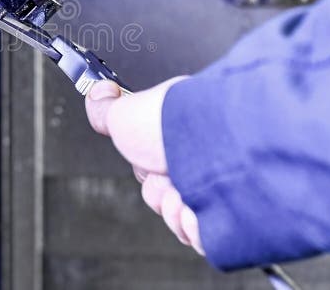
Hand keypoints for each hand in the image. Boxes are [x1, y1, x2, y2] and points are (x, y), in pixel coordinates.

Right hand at [85, 78, 203, 254]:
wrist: (217, 144)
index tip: (145, 157)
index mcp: (183, 137)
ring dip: (171, 207)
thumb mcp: (124, 112)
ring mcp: (218, 187)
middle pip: (161, 193)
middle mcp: (202, 160)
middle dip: (157, 189)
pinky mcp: (231, 216)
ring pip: (177, 216)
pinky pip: (199, 234)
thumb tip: (98, 94)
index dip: (143, 166)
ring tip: (182, 189)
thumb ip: (105, 109)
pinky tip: (196, 207)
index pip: (152, 164)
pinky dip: (191, 225)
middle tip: (165, 172)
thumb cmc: (179, 125)